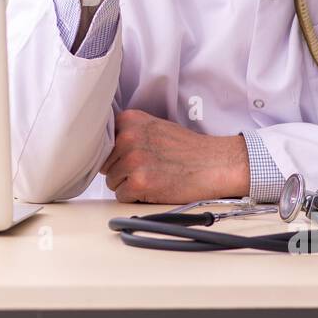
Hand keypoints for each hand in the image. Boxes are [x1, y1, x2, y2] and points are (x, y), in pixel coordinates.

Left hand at [101, 108, 249, 203]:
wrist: (214, 163)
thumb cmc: (187, 148)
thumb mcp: (154, 126)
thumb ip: (129, 133)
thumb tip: (104, 148)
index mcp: (129, 120)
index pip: (103, 143)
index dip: (116, 154)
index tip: (129, 157)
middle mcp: (128, 137)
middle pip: (106, 164)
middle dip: (122, 171)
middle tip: (146, 169)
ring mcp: (133, 160)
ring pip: (112, 182)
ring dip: (128, 185)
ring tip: (152, 177)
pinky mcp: (139, 182)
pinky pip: (122, 196)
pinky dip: (135, 197)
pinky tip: (153, 188)